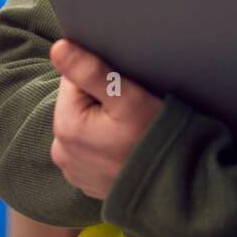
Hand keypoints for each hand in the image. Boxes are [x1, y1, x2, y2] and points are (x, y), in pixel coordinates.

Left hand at [49, 40, 163, 199]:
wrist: (178, 188)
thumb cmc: (156, 140)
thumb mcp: (128, 98)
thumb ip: (91, 71)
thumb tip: (58, 48)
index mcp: (66, 125)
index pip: (73, 80)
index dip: (102, 79)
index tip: (124, 93)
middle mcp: (62, 151)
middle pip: (78, 104)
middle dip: (101, 102)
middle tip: (131, 114)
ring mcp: (73, 169)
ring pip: (85, 125)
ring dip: (103, 123)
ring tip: (130, 132)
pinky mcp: (85, 181)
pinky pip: (90, 149)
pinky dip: (105, 145)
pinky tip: (126, 148)